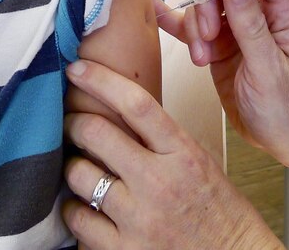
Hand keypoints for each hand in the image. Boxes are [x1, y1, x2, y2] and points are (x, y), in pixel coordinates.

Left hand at [62, 59, 280, 249]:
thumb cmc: (218, 212)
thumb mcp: (199, 162)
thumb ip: (161, 139)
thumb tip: (116, 111)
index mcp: (182, 154)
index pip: (136, 104)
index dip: (100, 80)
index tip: (78, 69)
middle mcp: (159, 182)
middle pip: (96, 133)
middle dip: (74, 122)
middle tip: (71, 123)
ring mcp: (139, 218)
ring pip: (79, 175)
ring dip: (73, 168)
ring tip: (81, 170)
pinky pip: (77, 220)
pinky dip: (74, 211)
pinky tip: (84, 208)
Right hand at [160, 0, 288, 167]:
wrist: (284, 141)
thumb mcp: (271, 72)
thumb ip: (252, 28)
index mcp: (285, 14)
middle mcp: (261, 14)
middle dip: (208, 1)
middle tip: (206, 37)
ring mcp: (238, 28)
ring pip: (207, 2)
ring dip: (195, 24)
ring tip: (200, 58)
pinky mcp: (219, 45)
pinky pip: (194, 26)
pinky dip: (177, 22)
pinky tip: (158, 13)